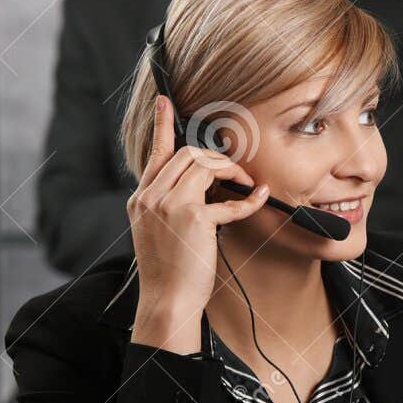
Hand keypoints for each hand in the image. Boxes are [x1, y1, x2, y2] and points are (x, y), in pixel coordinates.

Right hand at [129, 95, 268, 353]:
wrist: (166, 300)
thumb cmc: (170, 271)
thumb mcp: (160, 232)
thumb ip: (172, 206)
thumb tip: (203, 188)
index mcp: (142, 199)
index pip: (153, 154)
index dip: (161, 125)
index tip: (164, 101)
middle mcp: (151, 197)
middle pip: (186, 154)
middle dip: (218, 158)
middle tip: (238, 173)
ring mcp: (169, 205)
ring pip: (204, 165)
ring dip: (232, 171)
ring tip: (246, 186)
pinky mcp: (192, 218)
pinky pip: (227, 200)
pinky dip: (248, 199)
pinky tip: (260, 198)